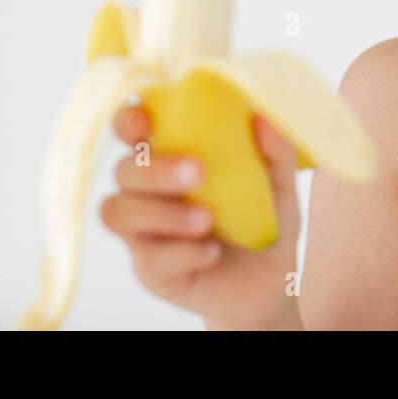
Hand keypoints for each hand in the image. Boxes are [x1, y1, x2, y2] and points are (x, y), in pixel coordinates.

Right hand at [100, 104, 304, 329]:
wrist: (270, 282)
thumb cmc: (264, 219)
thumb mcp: (280, 183)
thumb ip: (275, 150)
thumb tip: (263, 116)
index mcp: (170, 155)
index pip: (133, 131)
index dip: (127, 121)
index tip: (144, 119)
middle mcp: (148, 190)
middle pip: (123, 170)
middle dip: (155, 169)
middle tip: (199, 172)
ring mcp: (144, 231)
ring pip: (118, 213)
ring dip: (161, 213)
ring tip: (206, 220)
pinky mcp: (150, 270)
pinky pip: (148, 258)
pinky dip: (181, 252)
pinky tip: (211, 253)